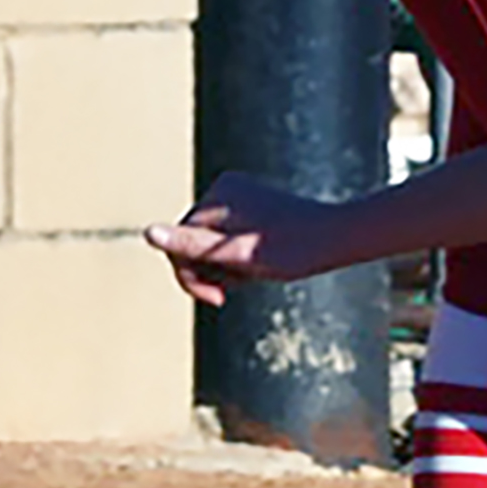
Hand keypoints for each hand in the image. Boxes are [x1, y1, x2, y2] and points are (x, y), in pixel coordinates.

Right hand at [144, 172, 341, 305]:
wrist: (339, 238)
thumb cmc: (294, 250)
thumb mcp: (237, 257)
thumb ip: (191, 246)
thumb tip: (148, 232)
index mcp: (216, 196)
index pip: (179, 244)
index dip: (191, 277)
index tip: (218, 299)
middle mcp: (224, 188)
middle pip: (194, 241)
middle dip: (212, 270)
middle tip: (245, 283)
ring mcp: (238, 195)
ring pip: (211, 243)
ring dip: (226, 266)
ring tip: (257, 272)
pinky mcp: (252, 205)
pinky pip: (228, 238)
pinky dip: (238, 257)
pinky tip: (261, 265)